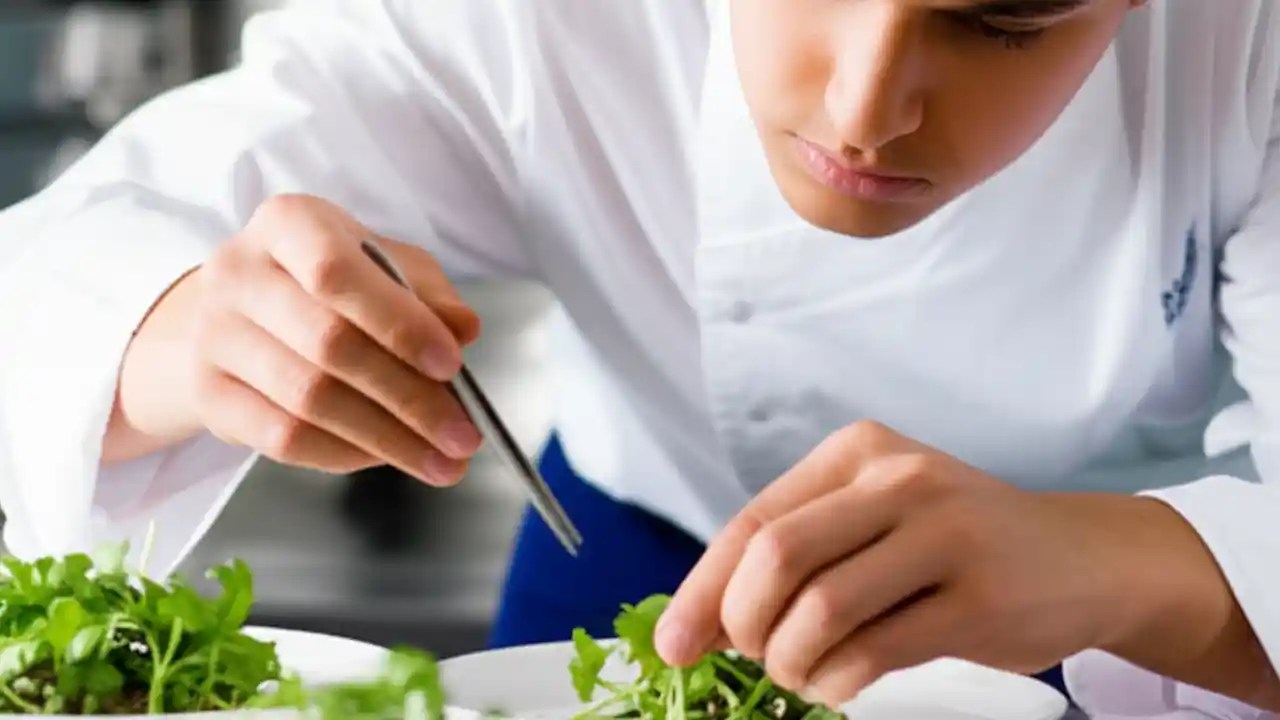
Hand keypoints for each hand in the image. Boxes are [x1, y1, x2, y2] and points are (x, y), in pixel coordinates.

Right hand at [107, 194, 482, 484]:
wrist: (239, 310)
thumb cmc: (329, 283)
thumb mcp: (385, 264)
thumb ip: (428, 293)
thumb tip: (462, 328)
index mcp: (289, 224)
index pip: (338, 273)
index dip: (399, 323)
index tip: (451, 366)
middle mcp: (239, 272)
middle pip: (330, 346)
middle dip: (410, 400)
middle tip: (463, 437)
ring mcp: (213, 335)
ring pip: (309, 400)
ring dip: (387, 439)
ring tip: (442, 462)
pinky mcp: (207, 394)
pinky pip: (282, 438)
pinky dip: (344, 454)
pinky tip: (386, 457)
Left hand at [655, 421, 1239, 706]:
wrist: (1083, 556)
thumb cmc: (958, 542)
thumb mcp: (877, 517)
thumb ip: (799, 551)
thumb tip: (701, 620)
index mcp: (859, 452)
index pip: (754, 522)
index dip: (703, 590)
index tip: (676, 643)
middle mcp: (899, 480)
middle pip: (776, 559)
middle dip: (743, 624)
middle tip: (751, 657)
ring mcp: (944, 535)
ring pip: (820, 609)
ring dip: (790, 662)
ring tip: (801, 676)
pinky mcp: (978, 598)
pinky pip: (873, 651)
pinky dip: (837, 681)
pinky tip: (839, 683)